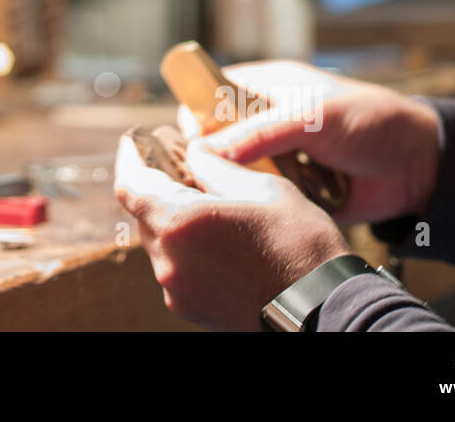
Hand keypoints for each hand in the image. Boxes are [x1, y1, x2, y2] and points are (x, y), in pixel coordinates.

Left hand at [114, 133, 349, 329]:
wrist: (324, 309)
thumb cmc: (299, 245)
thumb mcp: (261, 187)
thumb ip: (216, 166)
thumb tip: (193, 151)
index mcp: (179, 223)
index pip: (130, 185)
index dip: (130, 160)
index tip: (135, 145)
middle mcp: (168, 260)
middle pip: (145, 214)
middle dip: (159, 189)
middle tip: (181, 170)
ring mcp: (177, 290)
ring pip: (161, 242)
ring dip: (175, 221)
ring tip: (209, 207)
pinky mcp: (190, 310)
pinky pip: (176, 269)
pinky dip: (187, 250)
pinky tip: (219, 240)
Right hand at [186, 60, 441, 224]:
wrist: (420, 166)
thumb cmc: (370, 121)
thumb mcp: (312, 117)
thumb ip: (259, 133)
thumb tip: (204, 152)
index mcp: (267, 88)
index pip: (212, 94)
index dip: (195, 114)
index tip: (186, 141)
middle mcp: (265, 122)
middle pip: (216, 137)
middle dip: (206, 156)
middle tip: (197, 177)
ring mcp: (277, 158)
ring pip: (233, 172)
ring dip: (229, 185)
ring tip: (219, 200)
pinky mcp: (290, 191)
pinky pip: (259, 200)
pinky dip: (254, 207)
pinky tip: (245, 216)